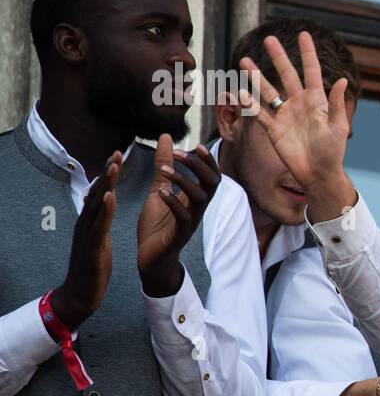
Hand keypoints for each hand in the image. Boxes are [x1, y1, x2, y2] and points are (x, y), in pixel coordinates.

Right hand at [50, 151, 121, 330]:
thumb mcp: (98, 239)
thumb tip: (102, 205)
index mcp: (90, 222)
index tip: (117, 155)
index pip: (100, 193)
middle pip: (97, 193)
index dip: (108, 174)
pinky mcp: (92, 246)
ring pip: (97, 204)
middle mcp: (86, 223)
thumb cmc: (92, 267)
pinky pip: (99, 225)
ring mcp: (87, 234)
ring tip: (114, 165)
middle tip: (118, 151)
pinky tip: (110, 196)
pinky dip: (105, 210)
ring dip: (106, 184)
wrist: (81, 293)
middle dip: (108, 172)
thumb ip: (100, 221)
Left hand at [137, 138, 219, 297]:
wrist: (151, 258)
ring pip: (200, 198)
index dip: (207, 160)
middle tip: (179, 153)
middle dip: (199, 165)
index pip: (211, 175)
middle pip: (212, 183)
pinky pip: (183, 217)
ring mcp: (191, 221)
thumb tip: (166, 138)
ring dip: (184, 180)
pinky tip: (160, 192)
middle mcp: (198, 208)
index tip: (195, 145)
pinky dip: (173, 202)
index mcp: (195, 198)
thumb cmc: (158, 225)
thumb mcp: (158, 189)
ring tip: (164, 170)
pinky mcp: (180, 235)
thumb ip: (163, 166)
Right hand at [242, 32, 353, 215]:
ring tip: (244, 61)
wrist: (319, 174)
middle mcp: (299, 104)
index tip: (303, 34)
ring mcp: (285, 115)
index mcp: (317, 101)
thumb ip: (338, 105)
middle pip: (286, 75)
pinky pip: (260, 114)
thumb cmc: (333, 152)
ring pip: (268, 91)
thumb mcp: (339, 127)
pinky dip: (250, 104)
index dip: (308, 53)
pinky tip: (240, 92)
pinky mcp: (274, 130)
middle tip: (269, 39)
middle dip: (278, 57)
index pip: (312, 71)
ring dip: (257, 77)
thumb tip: (343, 81)